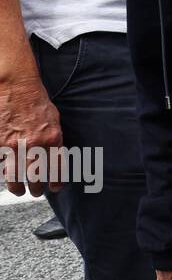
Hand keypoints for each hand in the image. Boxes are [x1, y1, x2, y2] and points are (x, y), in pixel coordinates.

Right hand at [0, 77, 63, 196]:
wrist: (16, 87)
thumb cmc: (36, 102)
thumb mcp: (54, 121)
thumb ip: (54, 140)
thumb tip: (55, 158)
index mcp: (52, 138)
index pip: (56, 169)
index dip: (56, 182)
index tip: (54, 189)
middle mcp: (33, 145)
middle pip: (34, 177)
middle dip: (35, 189)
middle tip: (35, 192)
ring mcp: (12, 145)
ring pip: (14, 177)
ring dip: (17, 187)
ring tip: (19, 191)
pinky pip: (0, 165)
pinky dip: (2, 172)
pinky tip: (5, 175)